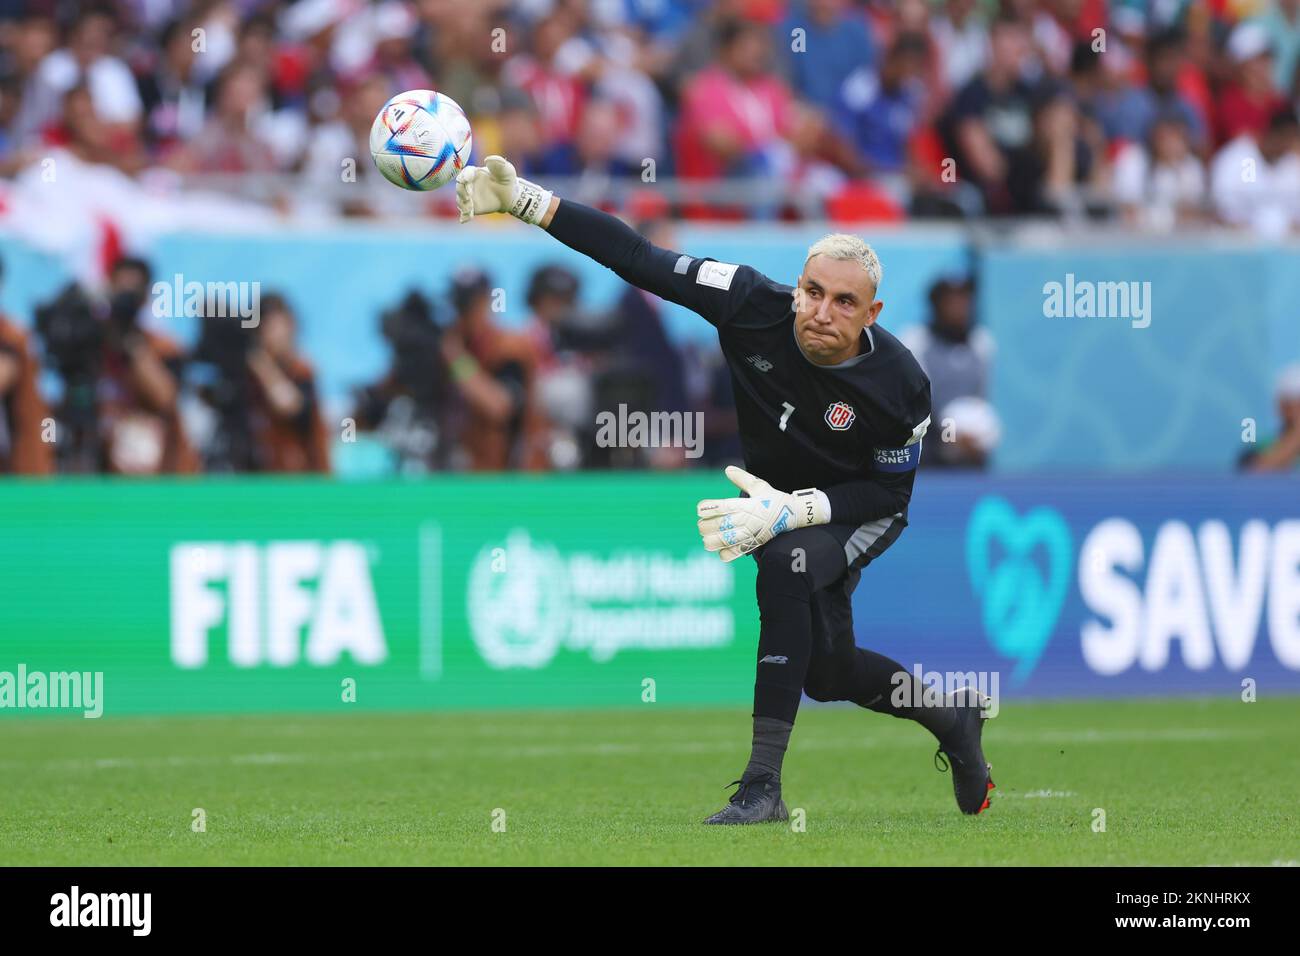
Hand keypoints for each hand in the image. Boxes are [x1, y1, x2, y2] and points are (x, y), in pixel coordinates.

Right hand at [455, 154, 552, 224]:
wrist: (510, 195)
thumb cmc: (506, 179)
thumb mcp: (506, 170)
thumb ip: (498, 163)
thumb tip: (488, 160)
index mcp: (474, 172)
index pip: (466, 173)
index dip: (465, 175)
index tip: (467, 179)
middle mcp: (469, 184)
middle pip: (460, 186)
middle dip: (461, 190)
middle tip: (467, 195)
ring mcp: (469, 196)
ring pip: (460, 199)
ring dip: (462, 203)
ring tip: (468, 208)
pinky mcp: (472, 208)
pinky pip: (465, 212)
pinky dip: (464, 216)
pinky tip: (464, 220)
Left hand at [696, 465, 829, 561]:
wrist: (792, 515)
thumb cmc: (773, 499)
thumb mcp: (759, 486)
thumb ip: (742, 478)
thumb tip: (727, 469)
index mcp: (746, 505)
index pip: (723, 507)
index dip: (709, 508)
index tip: (699, 509)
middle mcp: (746, 520)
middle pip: (720, 525)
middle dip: (705, 526)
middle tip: (701, 525)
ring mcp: (749, 534)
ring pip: (725, 541)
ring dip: (711, 541)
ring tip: (706, 539)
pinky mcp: (753, 544)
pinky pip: (736, 553)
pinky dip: (725, 554)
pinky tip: (719, 550)